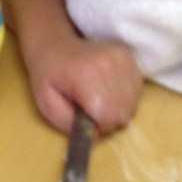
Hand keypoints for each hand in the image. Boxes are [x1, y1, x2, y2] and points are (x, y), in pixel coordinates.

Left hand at [23, 33, 142, 135]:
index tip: (83, 114)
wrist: (55, 44)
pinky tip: (107, 87)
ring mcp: (122, 57)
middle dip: (107, 118)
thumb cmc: (48, 75)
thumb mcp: (46, 104)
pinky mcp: (128, 54)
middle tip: (89, 106)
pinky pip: (136, 88)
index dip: (97, 124)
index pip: (109, 116)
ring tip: (97, 95)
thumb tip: (94, 137)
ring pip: (132, 102)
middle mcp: (109, 63)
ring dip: (117, 107)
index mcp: (87, 75)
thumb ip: (67, 124)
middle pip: (123, 111)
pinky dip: (124, 95)